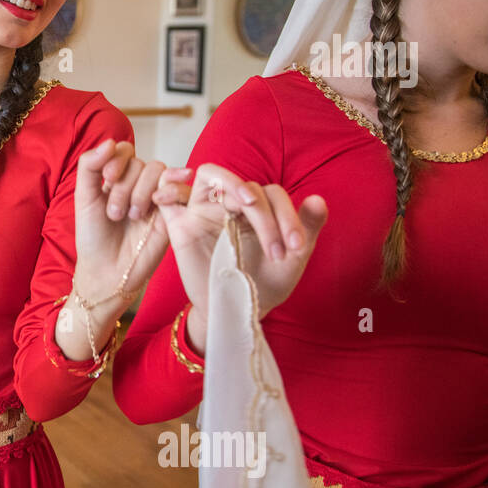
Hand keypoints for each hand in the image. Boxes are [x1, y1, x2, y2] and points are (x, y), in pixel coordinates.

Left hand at [73, 139, 172, 304]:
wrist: (107, 271)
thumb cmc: (94, 237)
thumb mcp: (84, 198)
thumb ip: (90, 167)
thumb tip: (110, 141)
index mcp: (118, 177)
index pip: (125, 150)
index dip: (117, 159)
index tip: (107, 180)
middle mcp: (139, 184)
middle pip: (141, 163)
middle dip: (125, 186)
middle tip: (114, 214)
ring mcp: (157, 197)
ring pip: (158, 171)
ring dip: (141, 192)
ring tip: (130, 217)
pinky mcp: (173, 212)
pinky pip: (180, 188)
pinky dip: (171, 189)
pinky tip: (157, 203)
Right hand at [152, 163, 327, 327]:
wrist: (238, 311)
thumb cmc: (264, 284)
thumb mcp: (293, 259)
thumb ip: (307, 228)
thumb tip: (319, 199)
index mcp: (259, 209)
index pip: (271, 194)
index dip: (286, 216)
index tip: (295, 247)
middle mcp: (231, 205)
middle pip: (245, 186)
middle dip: (265, 213)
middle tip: (276, 248)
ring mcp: (205, 212)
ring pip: (210, 175)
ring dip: (230, 182)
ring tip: (246, 202)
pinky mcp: (181, 227)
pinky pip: (170, 198)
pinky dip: (169, 184)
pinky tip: (174, 191)